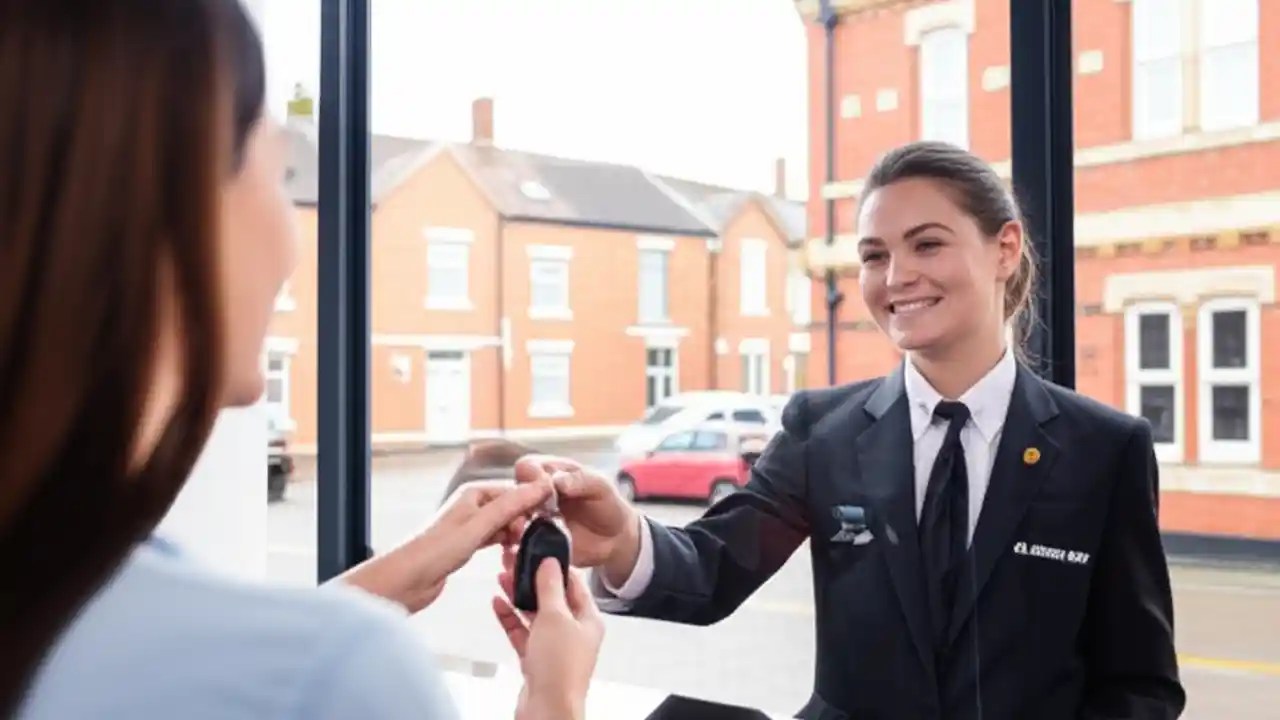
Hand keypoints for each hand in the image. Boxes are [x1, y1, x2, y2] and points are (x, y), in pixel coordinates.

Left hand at [339, 479, 552, 612]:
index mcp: (473, 493)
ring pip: (503, 524)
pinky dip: (504, 544)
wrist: (405, 580)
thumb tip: (540, 486)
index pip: (514, 490)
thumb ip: (510, 506)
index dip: (532, 502)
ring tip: (524, 547)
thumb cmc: (435, 550)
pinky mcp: (466, 546)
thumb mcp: (479, 525)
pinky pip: (494, 539)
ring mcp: (469, 526)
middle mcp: (471, 506)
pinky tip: (511, 555)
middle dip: (525, 520)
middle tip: (536, 538)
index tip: (551, 516)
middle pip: (510, 507)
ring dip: (515, 534)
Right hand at [493, 550, 603, 719]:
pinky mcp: (536, 660)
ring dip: (518, 596)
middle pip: (551, 597)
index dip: (556, 565)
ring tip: (502, 575)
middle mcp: (573, 632)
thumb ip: (550, 587)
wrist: (547, 709)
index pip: (574, 583)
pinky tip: (498, 603)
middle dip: (531, 579)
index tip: (540, 551)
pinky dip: (510, 618)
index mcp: (588, 619)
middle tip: (514, 560)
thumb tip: (549, 563)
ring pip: (534, 614)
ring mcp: (554, 647)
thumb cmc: (560, 668)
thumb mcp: (555, 616)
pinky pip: (522, 633)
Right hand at [514, 455, 641, 584]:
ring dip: (514, 525)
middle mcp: (534, 494)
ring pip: (509, 518)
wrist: (614, 538)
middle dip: (517, 504)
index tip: (546, 490)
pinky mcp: (533, 541)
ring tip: (526, 533)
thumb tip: (557, 481)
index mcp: (549, 472)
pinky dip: (517, 546)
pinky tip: (527, 548)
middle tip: (533, 515)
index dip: (531, 476)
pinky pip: (517, 543)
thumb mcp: (601, 487)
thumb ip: (581, 480)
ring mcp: (531, 518)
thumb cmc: (607, 504)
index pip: (526, 467)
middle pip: (511, 492)